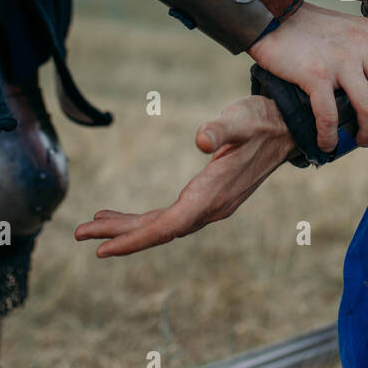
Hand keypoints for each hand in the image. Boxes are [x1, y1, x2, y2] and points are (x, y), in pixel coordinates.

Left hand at [74, 97, 295, 256]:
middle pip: (159, 230)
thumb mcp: (241, 117)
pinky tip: (123, 217)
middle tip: (79, 234)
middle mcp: (211, 207)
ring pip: (162, 225)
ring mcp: (210, 206)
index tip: (103, 250)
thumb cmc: (262, 120)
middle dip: (120, 235)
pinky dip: (144, 219)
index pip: (168, 226)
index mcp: (213, 194)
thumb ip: (221, 129)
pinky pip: (170, 217)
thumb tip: (200, 139)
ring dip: (128, 227)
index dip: (135, 239)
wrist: (288, 128)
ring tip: (91, 226)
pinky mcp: (208, 198)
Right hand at [249, 2, 367, 152]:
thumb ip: (358, 45)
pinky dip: (330, 136)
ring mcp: (339, 62)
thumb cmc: (301, 25)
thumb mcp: (341, 26)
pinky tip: (327, 144)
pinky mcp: (315, 77)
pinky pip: (330, 116)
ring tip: (362, 140)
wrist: (269, 16)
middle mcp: (360, 46)